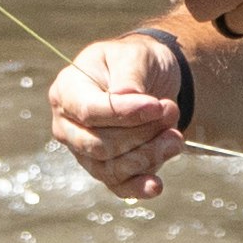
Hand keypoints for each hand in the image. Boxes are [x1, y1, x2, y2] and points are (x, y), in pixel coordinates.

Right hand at [48, 29, 196, 199]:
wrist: (150, 80)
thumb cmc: (136, 63)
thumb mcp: (134, 55)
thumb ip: (129, 74)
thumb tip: (127, 96)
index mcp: (67, 91)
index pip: (88, 111)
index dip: (123, 113)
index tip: (157, 106)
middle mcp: (68, 126)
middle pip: (100, 145)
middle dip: (142, 133)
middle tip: (172, 110)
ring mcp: (84, 152)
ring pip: (112, 168)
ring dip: (149, 154)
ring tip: (176, 136)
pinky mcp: (105, 170)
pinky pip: (118, 186)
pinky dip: (139, 187)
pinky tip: (156, 185)